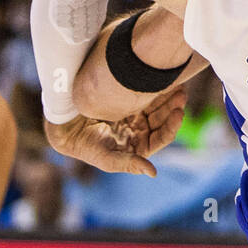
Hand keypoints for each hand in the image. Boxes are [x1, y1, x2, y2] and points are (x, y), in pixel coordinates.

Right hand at [44, 86, 186, 177]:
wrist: (66, 126)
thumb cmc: (87, 147)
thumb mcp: (107, 158)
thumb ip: (129, 164)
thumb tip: (152, 173)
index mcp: (141, 146)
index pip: (163, 136)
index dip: (172, 125)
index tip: (178, 112)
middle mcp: (141, 130)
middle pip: (163, 117)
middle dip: (172, 105)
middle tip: (180, 92)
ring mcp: (135, 113)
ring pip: (157, 103)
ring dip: (167, 94)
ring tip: (175, 81)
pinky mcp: (127, 99)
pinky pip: (144, 91)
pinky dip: (153, 85)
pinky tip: (159, 75)